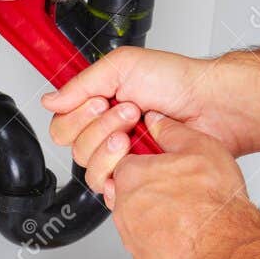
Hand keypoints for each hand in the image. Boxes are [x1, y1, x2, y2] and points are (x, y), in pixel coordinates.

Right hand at [42, 46, 259, 178]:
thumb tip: (49, 100)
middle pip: (74, 149)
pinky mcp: (138, 179)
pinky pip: (111, 191)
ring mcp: (123, 159)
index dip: (77, 117)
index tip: (101, 101)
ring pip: (90, 171)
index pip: (63, 126)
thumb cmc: (175, 82)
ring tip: (136, 132)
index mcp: (98, 108)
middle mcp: (107, 134)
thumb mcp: (122, 67)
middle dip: (101, 128)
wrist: (210, 107)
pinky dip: (120, 175)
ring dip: (111, 149)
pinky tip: (137, 157)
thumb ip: (82, 84)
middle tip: (129, 111)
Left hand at [103, 112, 258, 258]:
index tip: (163, 169)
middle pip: (129, 196)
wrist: (227, 247)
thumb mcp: (200, 148)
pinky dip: (163, 246)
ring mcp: (133, 239)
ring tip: (186, 217)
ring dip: (156, 220)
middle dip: (150, 193)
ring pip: (138, 225)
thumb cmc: (216, 202)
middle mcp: (124, 208)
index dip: (146, 165)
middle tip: (179, 193)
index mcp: (132, 176)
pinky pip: (148, 252)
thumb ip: (172, 131)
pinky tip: (185, 239)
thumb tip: (157, 122)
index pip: (124, 164)